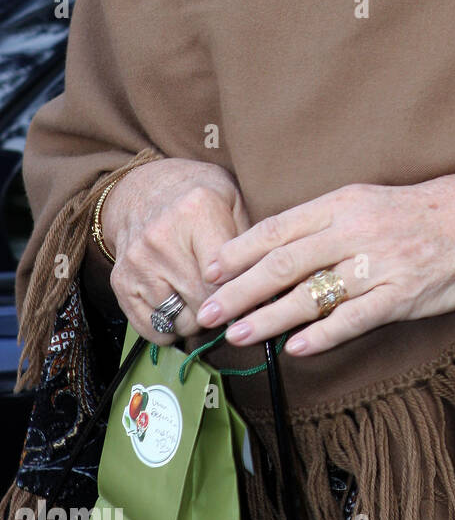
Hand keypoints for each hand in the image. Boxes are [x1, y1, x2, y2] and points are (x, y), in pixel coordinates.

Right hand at [102, 158, 250, 343]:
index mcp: (197, 212)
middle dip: (223, 312)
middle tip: (232, 303)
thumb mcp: (233, 201)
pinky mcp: (120, 281)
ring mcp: (138, 261)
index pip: (224, 277)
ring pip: (178, 321)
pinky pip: (150, 328)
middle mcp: (161, 238)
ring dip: (197, 321)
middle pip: (202, 303)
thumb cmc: (199, 199)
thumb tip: (268, 288)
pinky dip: (171, 328)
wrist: (145, 190)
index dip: (242, 295)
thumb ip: (250, 242)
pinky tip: (181, 308)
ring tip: (205, 302)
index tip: (251, 298)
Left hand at [195, 170, 454, 356]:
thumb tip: (272, 250)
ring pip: (314, 293)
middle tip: (208, 311)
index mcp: (344, 203)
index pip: (280, 228)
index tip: (211, 271)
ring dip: (271, 316)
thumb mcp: (367, 202)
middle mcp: (357, 230)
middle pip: (286, 263)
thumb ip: (324, 224)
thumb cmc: (419, 214)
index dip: (242, 251)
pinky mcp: (403, 294)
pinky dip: (324, 333)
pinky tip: (297, 348)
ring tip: (240, 334)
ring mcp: (380, 263)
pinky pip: (356, 317)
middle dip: (241, 289)